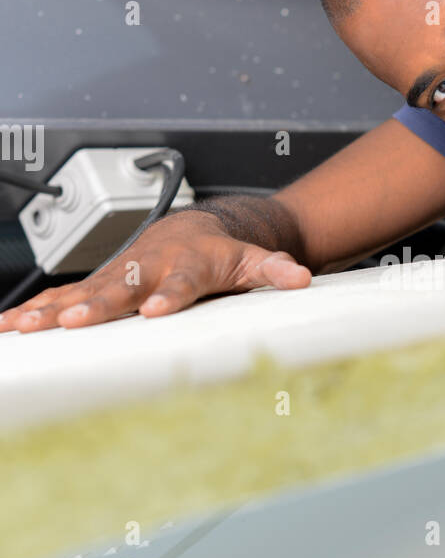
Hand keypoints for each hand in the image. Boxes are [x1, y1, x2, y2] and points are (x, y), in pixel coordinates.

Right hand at [0, 211, 311, 331]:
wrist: (192, 229)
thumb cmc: (220, 252)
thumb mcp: (251, 260)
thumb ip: (274, 270)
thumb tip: (302, 277)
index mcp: (187, 265)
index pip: (179, 283)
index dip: (168, 297)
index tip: (155, 312)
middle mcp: (147, 269)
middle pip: (120, 288)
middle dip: (96, 305)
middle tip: (75, 322)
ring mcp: (118, 275)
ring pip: (82, 292)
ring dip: (53, 310)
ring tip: (26, 327)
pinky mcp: (97, 284)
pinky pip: (61, 297)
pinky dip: (34, 310)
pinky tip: (6, 328)